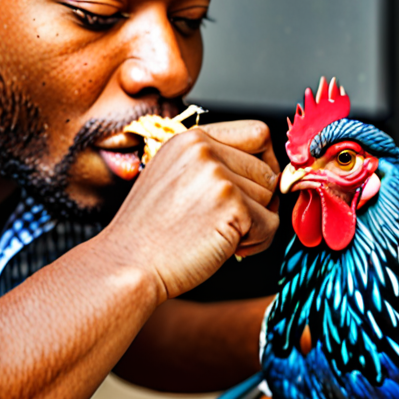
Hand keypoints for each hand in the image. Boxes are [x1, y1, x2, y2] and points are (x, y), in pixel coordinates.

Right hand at [104, 120, 279, 300]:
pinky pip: (271, 224)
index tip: (253, 190)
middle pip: (267, 169)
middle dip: (259, 202)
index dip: (264, 163)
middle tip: (231, 226)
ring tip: (222, 237)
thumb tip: (269, 172)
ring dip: (257, 224)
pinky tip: (230, 249)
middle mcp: (204, 149)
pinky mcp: (231, 205)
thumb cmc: (150, 234)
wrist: (127, 265)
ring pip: (271, 197)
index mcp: (190, 139)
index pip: (257, 134)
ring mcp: (218, 175)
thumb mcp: (175, 178)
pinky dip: (258, 243)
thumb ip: (214, 166)